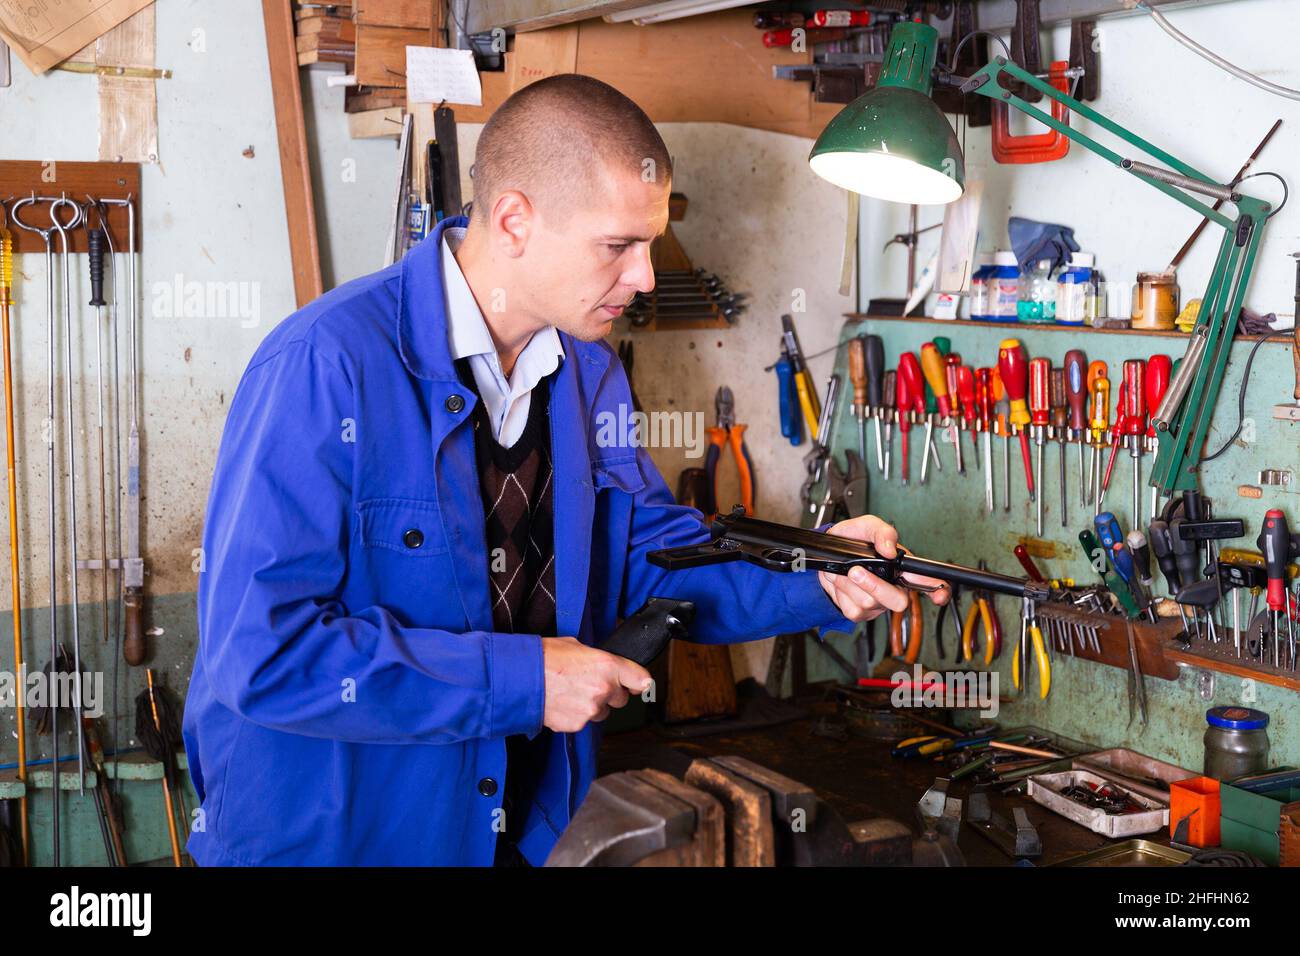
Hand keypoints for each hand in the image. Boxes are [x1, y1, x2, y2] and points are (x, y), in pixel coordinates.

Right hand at [541, 637, 652, 732]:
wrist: (520, 677)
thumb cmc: (544, 657)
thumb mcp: (576, 646)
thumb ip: (597, 659)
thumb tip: (602, 666)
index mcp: (608, 666)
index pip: (641, 679)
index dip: (640, 682)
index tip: (639, 685)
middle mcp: (604, 689)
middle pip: (621, 699)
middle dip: (610, 693)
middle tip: (589, 684)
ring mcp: (591, 710)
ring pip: (602, 712)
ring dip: (592, 706)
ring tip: (570, 692)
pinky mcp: (577, 725)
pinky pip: (583, 721)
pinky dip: (575, 715)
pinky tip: (561, 702)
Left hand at [817, 515, 949, 621]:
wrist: (826, 555)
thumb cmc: (851, 540)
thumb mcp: (866, 526)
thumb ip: (882, 532)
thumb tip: (890, 549)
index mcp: (902, 569)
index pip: (927, 583)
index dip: (938, 590)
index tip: (939, 594)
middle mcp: (893, 588)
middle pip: (898, 602)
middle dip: (875, 586)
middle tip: (856, 570)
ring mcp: (877, 603)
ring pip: (869, 602)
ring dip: (850, 584)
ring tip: (845, 570)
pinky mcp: (859, 612)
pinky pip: (852, 609)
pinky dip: (842, 592)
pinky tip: (842, 582)